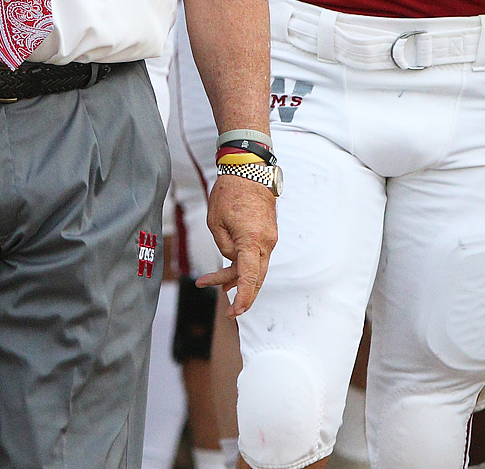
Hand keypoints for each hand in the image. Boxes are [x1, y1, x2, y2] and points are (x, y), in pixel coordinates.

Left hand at [196, 172, 276, 315]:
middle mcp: (266, 243)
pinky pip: (258, 257)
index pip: (249, 278)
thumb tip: (232, 260)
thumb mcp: (215, 223)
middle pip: (255, 278)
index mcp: (251, 241)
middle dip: (239, 293)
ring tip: (214, 283)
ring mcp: (270, 239)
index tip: (234, 312)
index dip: (243, 299)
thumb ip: (224, 247)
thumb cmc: (229, 194)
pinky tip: (230, 271)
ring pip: (256, 268)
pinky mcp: (269, 235)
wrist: (250, 171)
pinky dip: (245, 266)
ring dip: (238, 277)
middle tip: (223, 307)